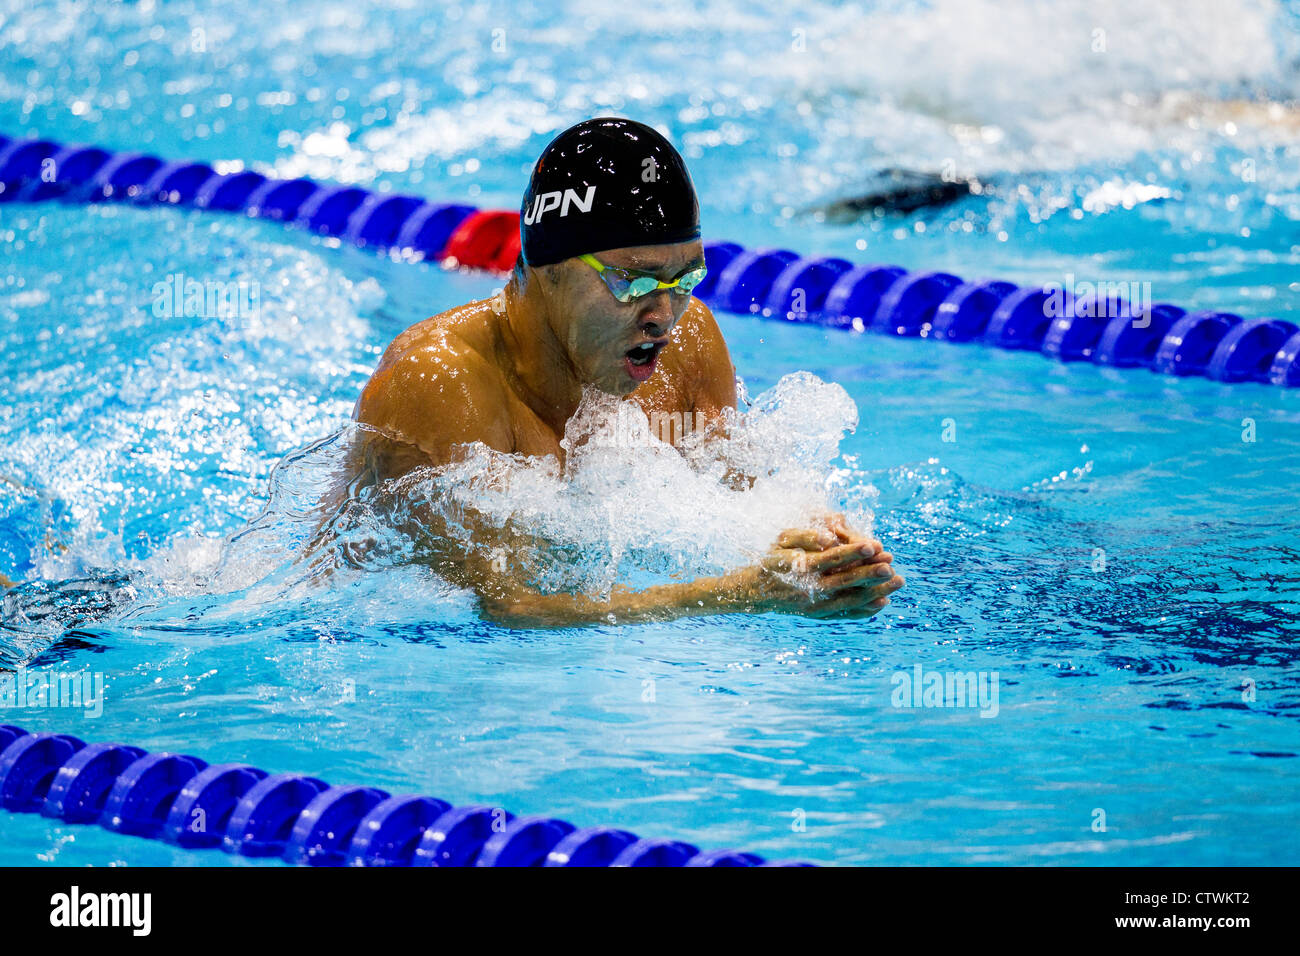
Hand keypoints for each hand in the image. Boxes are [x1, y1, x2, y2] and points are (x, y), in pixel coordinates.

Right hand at [724, 523, 904, 618]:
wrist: (756, 592)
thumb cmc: (773, 560)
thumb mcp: (783, 541)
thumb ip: (807, 536)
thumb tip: (830, 537)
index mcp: (798, 568)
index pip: (830, 559)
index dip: (852, 552)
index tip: (873, 545)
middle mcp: (807, 591)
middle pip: (844, 581)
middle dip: (870, 572)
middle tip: (891, 563)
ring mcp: (814, 607)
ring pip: (849, 600)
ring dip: (875, 591)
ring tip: (898, 581)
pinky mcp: (818, 616)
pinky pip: (845, 614)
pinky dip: (865, 610)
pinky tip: (883, 603)